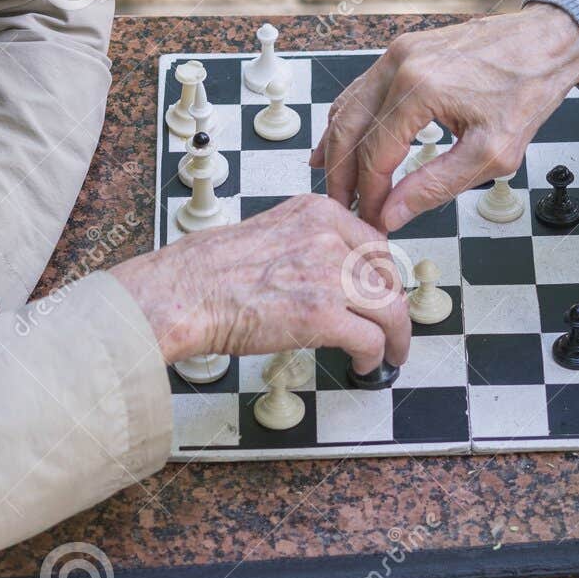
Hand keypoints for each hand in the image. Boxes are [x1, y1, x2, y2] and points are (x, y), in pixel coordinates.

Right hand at [111, 194, 409, 371]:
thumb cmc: (209, 268)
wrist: (183, 293)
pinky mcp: (323, 316)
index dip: (385, 275)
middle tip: (393, 326)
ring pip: (389, 310)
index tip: (385, 291)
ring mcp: (329, 276)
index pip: (375, 242)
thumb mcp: (271, 231)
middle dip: (393, 307)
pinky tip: (364, 365)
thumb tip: (331, 270)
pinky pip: (371, 339)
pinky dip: (375, 356)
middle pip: (387, 277)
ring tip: (390, 353)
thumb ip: (308, 242)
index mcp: (318, 213)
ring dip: (395, 337)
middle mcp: (329, 238)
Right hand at [310, 5, 578, 230]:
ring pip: (348, 108)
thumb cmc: (526, 91)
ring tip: (336, 186)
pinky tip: (342, 144)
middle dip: (342, 177)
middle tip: (342, 211)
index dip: (369, 195)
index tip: (371, 221)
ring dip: (339, 150)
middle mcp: (399, 63)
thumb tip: (392, 214)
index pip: (375, 155)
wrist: (547, 42)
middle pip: (349, 130)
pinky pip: (363, 91)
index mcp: (418, 88)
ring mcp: (397, 53)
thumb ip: (436, 186)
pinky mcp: (402, 50)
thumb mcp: (492, 153)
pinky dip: (350, 121)